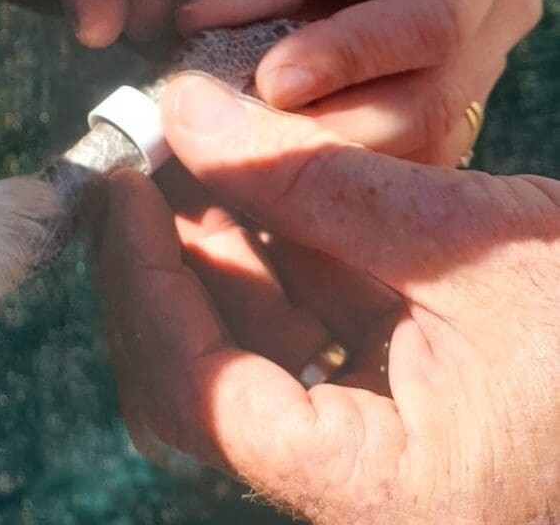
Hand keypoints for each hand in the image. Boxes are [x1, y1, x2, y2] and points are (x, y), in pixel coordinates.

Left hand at [99, 75, 559, 524]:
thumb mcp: (468, 244)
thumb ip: (313, 178)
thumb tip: (182, 107)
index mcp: (378, 490)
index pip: (200, 394)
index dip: (144, 280)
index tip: (125, 178)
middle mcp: (367, 489)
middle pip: (209, 381)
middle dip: (177, 259)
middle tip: (165, 152)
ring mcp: (387, 453)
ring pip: (256, 353)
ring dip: (230, 247)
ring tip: (224, 148)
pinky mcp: (414, 413)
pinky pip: (318, 339)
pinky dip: (291, 260)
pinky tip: (288, 182)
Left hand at [179, 0, 539, 164]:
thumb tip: (203, 27)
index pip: (430, 21)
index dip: (350, 58)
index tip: (271, 79)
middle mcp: (498, 14)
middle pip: (431, 101)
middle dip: (330, 125)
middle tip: (238, 129)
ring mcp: (483, 71)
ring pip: (419, 146)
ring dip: (328, 156)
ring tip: (246, 142)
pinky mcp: (452, 110)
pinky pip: (403, 161)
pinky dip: (336, 168)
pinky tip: (274, 157)